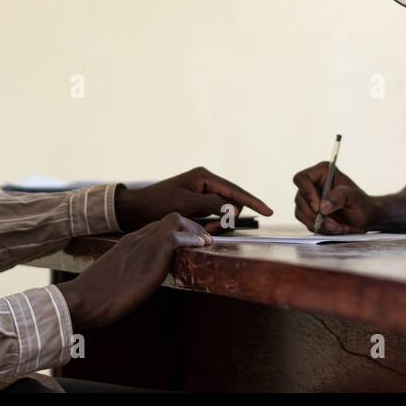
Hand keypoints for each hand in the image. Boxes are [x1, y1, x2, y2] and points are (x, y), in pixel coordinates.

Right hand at [56, 213, 212, 328]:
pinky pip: (177, 236)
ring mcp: (144, 243)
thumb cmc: (94, 297)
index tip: (187, 241)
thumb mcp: (114, 279)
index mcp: (127, 242)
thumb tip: (136, 285)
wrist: (84, 298)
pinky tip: (202, 246)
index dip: (175, 232)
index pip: (156, 227)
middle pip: (169, 219)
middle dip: (189, 226)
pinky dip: (192, 239)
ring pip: (176, 221)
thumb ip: (128, 274)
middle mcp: (136, 238)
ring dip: (195, 229)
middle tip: (203, 239)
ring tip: (207, 242)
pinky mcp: (151, 253)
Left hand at [113, 167, 272, 232]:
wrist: (136, 209)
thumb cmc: (158, 204)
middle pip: (232, 201)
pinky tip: (203, 227)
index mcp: (204, 177)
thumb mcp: (185, 204)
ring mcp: (201, 191)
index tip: (269, 212)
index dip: (253, 202)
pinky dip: (212, 222)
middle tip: (211, 229)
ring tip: (204, 229)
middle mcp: (205, 181)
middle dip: (227, 217)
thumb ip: (211, 205)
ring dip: (219, 221)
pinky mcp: (197, 202)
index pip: (235, 191)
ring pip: (223, 209)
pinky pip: (214, 212)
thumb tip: (233, 208)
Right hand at [293, 162, 376, 233]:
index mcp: (322, 173)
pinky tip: (335, 228)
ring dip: (319, 224)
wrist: (364, 218)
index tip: (317, 208)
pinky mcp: (310, 214)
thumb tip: (323, 206)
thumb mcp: (354, 196)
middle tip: (332, 223)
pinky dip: (321, 229)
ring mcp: (309, 201)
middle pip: (300, 199)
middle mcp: (312, 185)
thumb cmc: (361, 202)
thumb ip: (339, 197)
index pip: (302, 178)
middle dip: (315, 215)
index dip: (306, 193)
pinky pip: (307, 223)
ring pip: (301, 213)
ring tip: (337, 227)